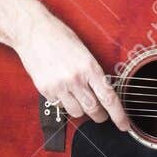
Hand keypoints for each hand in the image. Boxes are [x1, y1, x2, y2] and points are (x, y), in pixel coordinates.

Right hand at [15, 13, 129, 128]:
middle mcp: (75, 78)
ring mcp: (59, 86)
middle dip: (100, 116)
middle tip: (101, 114)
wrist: (32, 31)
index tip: (124, 126)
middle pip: (93, 110)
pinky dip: (65, 103)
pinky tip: (63, 90)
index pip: (109, 97)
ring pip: (77, 112)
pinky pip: (60, 106)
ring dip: (81, 110)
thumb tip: (104, 93)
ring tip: (79, 98)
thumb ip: (93, 72)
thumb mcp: (84, 51)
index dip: (119, 115)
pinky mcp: (45, 90)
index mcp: (89, 66)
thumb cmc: (59, 37)